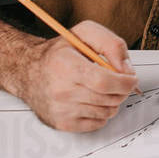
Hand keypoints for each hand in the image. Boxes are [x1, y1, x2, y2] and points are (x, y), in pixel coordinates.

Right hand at [17, 21, 137, 131]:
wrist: (27, 70)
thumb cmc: (57, 54)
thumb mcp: (85, 33)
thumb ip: (111, 44)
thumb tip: (126, 69)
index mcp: (66, 65)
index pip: (105, 82)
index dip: (125, 82)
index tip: (131, 78)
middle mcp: (61, 90)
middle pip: (108, 98)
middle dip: (122, 90)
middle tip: (118, 82)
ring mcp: (61, 109)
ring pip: (106, 112)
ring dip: (112, 101)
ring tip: (102, 89)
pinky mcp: (62, 123)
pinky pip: (97, 123)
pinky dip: (101, 113)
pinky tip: (92, 100)